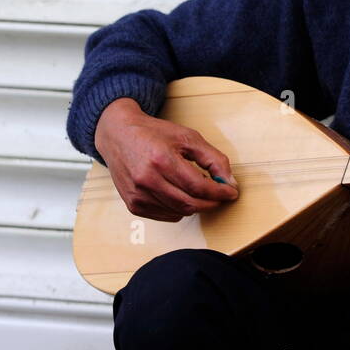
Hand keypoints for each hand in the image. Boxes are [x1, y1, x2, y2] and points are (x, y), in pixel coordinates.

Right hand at [94, 98, 237, 221]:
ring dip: (196, 205)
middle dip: (211, 202)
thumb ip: (212, 158)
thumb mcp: (187, 137)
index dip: (219, 192)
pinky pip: (166, 216)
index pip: (198, 186)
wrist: (118, 135)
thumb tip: (229, 181)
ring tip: (200, 190)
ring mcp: (138, 195)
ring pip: (179, 212)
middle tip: (221, 195)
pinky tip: (181, 194)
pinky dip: (179, 209)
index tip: (231, 192)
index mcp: (162, 160)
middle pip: (190, 204)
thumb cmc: (153, 134)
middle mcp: (147, 179)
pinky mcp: (133, 204)